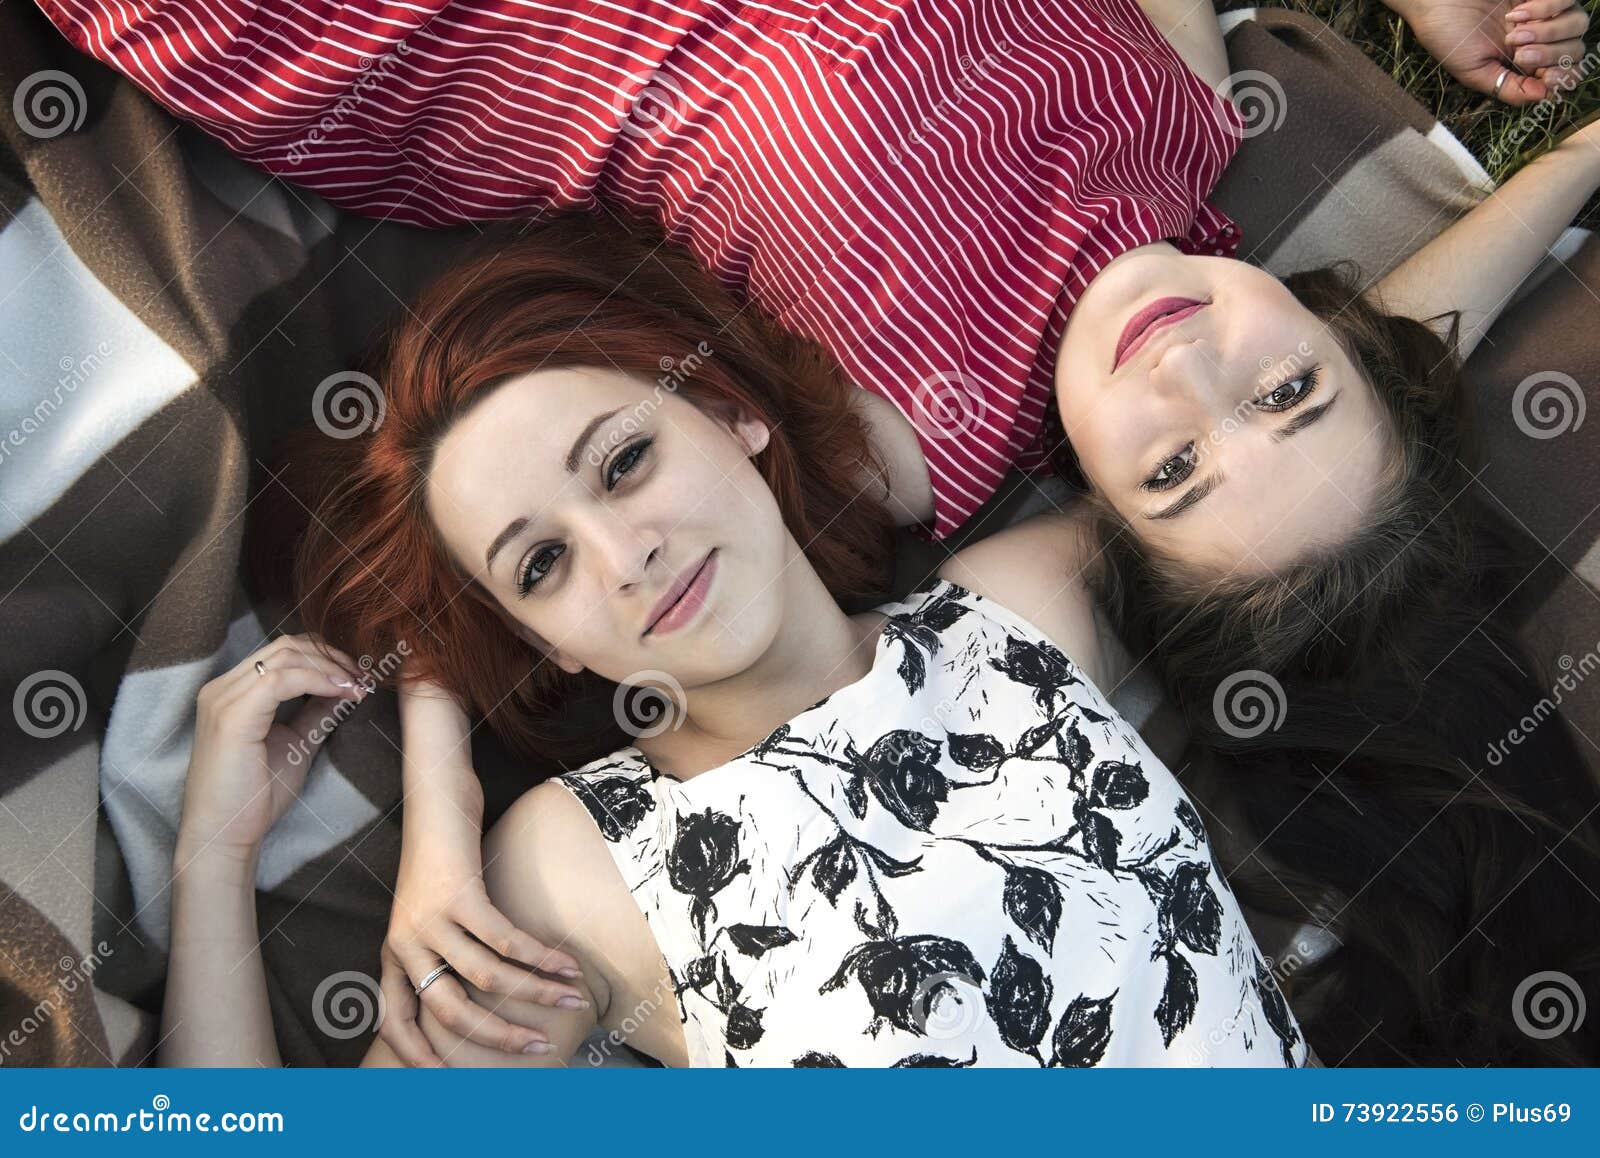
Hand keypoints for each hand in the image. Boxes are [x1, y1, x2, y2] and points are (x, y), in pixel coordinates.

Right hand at [180, 632, 368, 858]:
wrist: (225, 835)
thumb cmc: (255, 796)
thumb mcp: (296, 744)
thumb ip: (316, 713)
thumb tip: (345, 689)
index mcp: (233, 692)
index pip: (284, 652)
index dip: (326, 657)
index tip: (359, 677)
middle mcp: (222, 688)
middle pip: (287, 647)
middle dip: (332, 657)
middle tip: (364, 678)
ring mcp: (223, 699)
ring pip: (286, 657)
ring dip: (331, 668)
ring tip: (358, 686)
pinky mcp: (231, 716)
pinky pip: (282, 680)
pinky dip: (319, 680)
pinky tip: (344, 693)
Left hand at [374, 675, 586, 1065]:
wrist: (435, 800)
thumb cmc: (442, 859)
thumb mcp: (431, 913)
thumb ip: (445, 953)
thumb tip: (484, 997)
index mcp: (392, 952)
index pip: (395, 1020)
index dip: (420, 1054)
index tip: (450, 1076)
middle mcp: (404, 941)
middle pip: (451, 1009)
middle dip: (499, 1034)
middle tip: (536, 1046)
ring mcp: (430, 919)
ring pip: (487, 976)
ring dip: (535, 992)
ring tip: (572, 999)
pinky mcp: (459, 895)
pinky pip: (506, 939)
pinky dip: (541, 957)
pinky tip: (567, 964)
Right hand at [1393, 0, 1589, 104]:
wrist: (1437, 2)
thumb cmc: (1448, 36)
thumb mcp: (1473, 72)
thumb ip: (1507, 88)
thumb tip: (1544, 97)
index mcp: (1522, 63)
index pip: (1563, 73)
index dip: (1563, 77)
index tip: (1547, 77)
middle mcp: (1539, 38)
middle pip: (1575, 50)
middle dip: (1551, 54)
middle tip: (1520, 52)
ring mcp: (1544, 13)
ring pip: (1577, 24)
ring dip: (1549, 31)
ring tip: (1515, 29)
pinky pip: (1566, 0)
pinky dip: (1546, 7)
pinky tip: (1517, 11)